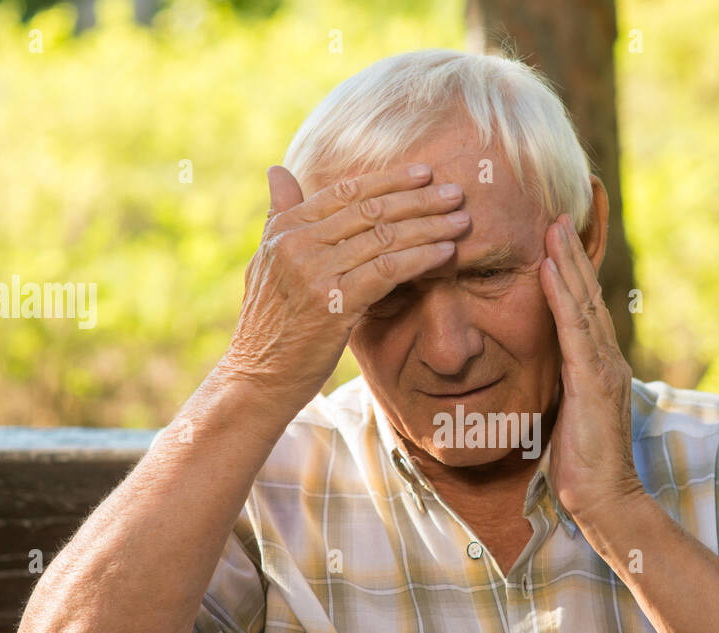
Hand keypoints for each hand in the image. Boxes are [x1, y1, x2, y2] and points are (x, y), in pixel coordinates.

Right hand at [218, 163, 470, 413]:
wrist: (257, 378)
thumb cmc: (269, 325)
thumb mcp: (266, 262)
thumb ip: (280, 215)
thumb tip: (277, 169)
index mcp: (284, 229)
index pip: (345, 192)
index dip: (389, 180)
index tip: (424, 173)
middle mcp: (297, 245)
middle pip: (370, 211)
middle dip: (418, 200)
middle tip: (455, 192)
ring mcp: (314, 273)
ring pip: (384, 238)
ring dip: (429, 227)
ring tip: (461, 221)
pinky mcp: (333, 304)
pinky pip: (387, 271)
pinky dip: (420, 258)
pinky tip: (446, 253)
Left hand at [539, 212, 642, 522]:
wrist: (605, 500)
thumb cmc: (582, 464)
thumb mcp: (566, 414)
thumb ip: (562, 386)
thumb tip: (545, 369)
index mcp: (599, 364)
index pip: (585, 305)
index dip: (576, 267)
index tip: (563, 230)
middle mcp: (607, 357)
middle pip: (588, 292)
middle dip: (574, 248)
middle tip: (563, 207)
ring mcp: (604, 367)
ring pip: (583, 301)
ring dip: (568, 259)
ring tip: (554, 222)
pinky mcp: (592, 381)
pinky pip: (573, 328)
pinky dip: (562, 294)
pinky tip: (549, 267)